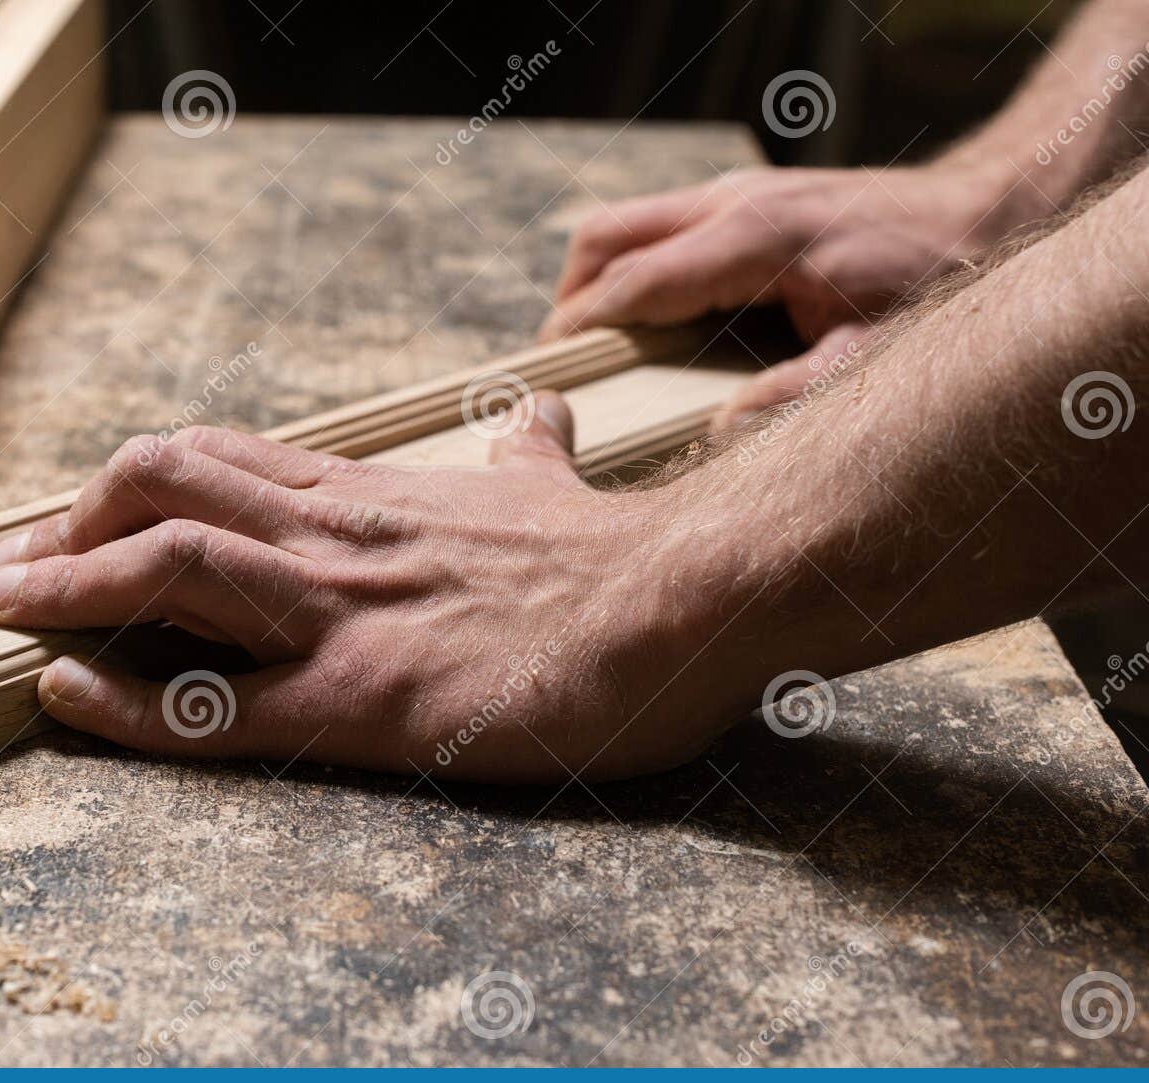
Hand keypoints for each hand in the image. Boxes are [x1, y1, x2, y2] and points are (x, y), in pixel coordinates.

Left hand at [0, 394, 751, 782]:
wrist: (676, 603)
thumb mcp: (551, 481)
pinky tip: (59, 693)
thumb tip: (534, 416)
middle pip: (164, 487)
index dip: (128, 484)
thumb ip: (523, 449)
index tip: (82, 515)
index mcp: (370, 493)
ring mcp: (341, 614)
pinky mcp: (360, 703)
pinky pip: (214, 706)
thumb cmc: (615, 554)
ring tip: (2, 608)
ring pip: (168, 568)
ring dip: (66, 584)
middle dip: (71, 522)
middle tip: (17, 564)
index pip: (219, 460)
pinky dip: (124, 702)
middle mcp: (335, 536)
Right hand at [540, 161, 1028, 426]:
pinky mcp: (746, 198)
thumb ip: (798, 394)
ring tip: (601, 352)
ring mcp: (737, 192)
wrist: (992, 209)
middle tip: (566, 369)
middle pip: (603, 237)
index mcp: (754, 239)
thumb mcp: (877, 354)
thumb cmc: (938, 280)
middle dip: (568, 303)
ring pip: (622, 225)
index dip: (579, 330)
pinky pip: (658, 229)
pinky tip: (656, 324)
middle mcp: (734, 203)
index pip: (630, 281)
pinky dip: (633, 271)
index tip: (548, 379)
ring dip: (596, 284)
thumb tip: (717, 432)